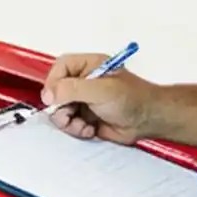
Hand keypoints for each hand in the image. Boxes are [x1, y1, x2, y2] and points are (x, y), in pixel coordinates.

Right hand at [41, 53, 160, 143]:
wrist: (149, 121)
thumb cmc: (132, 99)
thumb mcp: (100, 90)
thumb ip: (71, 89)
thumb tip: (47, 95)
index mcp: (88, 66)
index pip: (60, 68)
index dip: (53, 82)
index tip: (52, 98)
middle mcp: (83, 81)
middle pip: (56, 92)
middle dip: (60, 107)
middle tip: (69, 115)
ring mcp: (84, 100)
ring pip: (60, 110)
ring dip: (68, 121)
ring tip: (82, 125)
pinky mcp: (85, 117)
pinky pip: (69, 123)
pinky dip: (76, 129)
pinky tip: (89, 130)